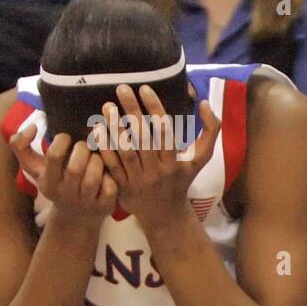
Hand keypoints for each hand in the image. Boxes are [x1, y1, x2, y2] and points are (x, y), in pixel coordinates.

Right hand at [9, 124, 117, 223]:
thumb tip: (32, 127)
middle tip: (86, 146)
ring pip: (93, 179)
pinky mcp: (103, 207)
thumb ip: (21, 146)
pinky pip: (110, 189)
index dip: (62, 140)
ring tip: (97, 157)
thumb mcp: (35, 168)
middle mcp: (65, 193)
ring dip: (98, 162)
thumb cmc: (56, 182)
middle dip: (83, 150)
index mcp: (48, 181)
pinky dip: (110, 178)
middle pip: (75, 168)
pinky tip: (107, 173)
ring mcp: (85, 202)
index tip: (66, 138)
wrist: (75, 217)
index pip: (54, 155)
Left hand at [94, 84, 221, 231]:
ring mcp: (138, 180)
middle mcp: (157, 171)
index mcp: (175, 162)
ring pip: (125, 151)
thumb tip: (205, 103)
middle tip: (121, 89)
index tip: (144, 88)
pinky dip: (104, 147)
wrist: (166, 216)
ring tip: (107, 106)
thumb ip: (210, 131)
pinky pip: (112, 165)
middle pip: (143, 138)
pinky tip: (97, 129)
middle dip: (132, 111)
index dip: (154, 108)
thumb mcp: (200, 160)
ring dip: (115, 127)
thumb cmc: (182, 181)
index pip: (164, 131)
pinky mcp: (122, 187)